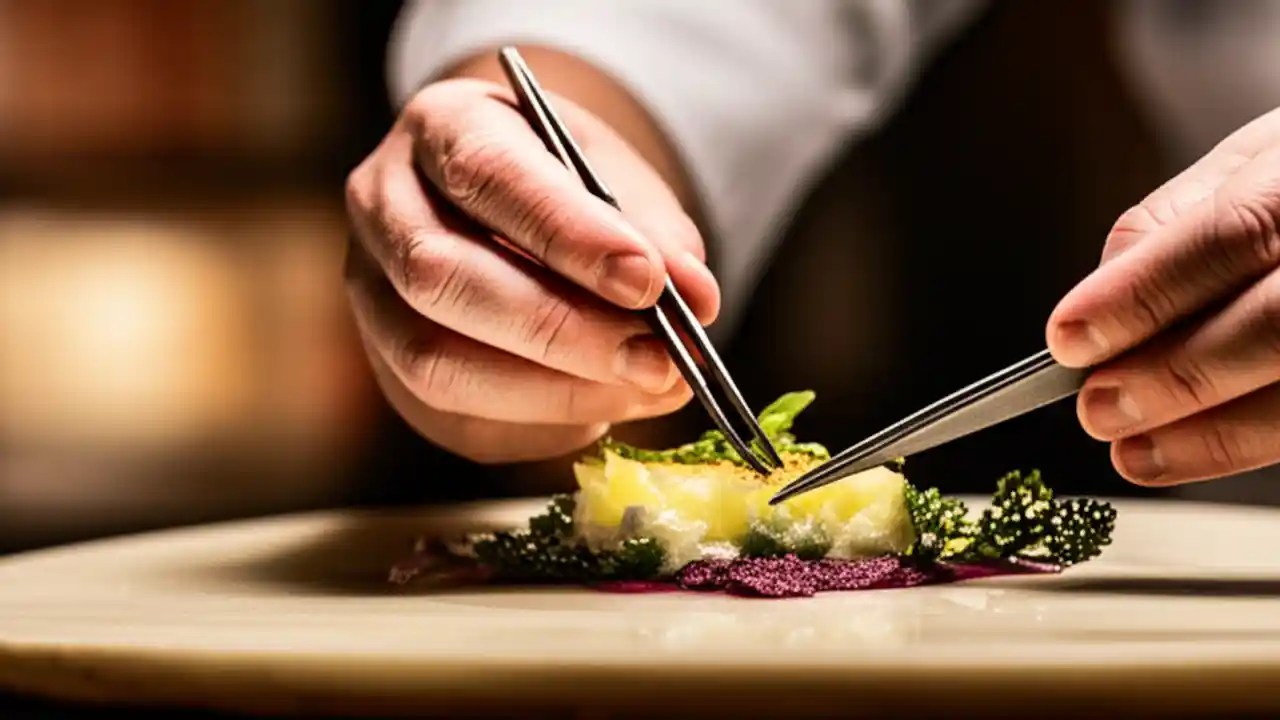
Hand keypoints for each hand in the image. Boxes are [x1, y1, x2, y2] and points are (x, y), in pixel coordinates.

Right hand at [344, 77, 717, 462]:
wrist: (515, 208)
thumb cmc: (568, 186)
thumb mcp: (619, 178)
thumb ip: (655, 234)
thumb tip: (695, 301)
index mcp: (440, 127)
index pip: (487, 175)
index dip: (567, 235)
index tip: (647, 282)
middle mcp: (382, 206)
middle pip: (441, 278)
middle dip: (560, 331)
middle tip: (656, 361)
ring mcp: (371, 294)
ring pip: (435, 364)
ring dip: (555, 393)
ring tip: (645, 389)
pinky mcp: (391, 369)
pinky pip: (455, 419)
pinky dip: (542, 423)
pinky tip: (605, 406)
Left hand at [1047, 106, 1279, 484]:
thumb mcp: (1246, 163)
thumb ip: (1168, 225)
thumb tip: (1102, 301)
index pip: (1231, 235)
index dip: (1142, 295)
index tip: (1068, 340)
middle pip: (1277, 323)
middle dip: (1173, 376)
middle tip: (1098, 408)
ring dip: (1210, 433)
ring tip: (1133, 450)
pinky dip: (1247, 441)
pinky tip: (1192, 448)